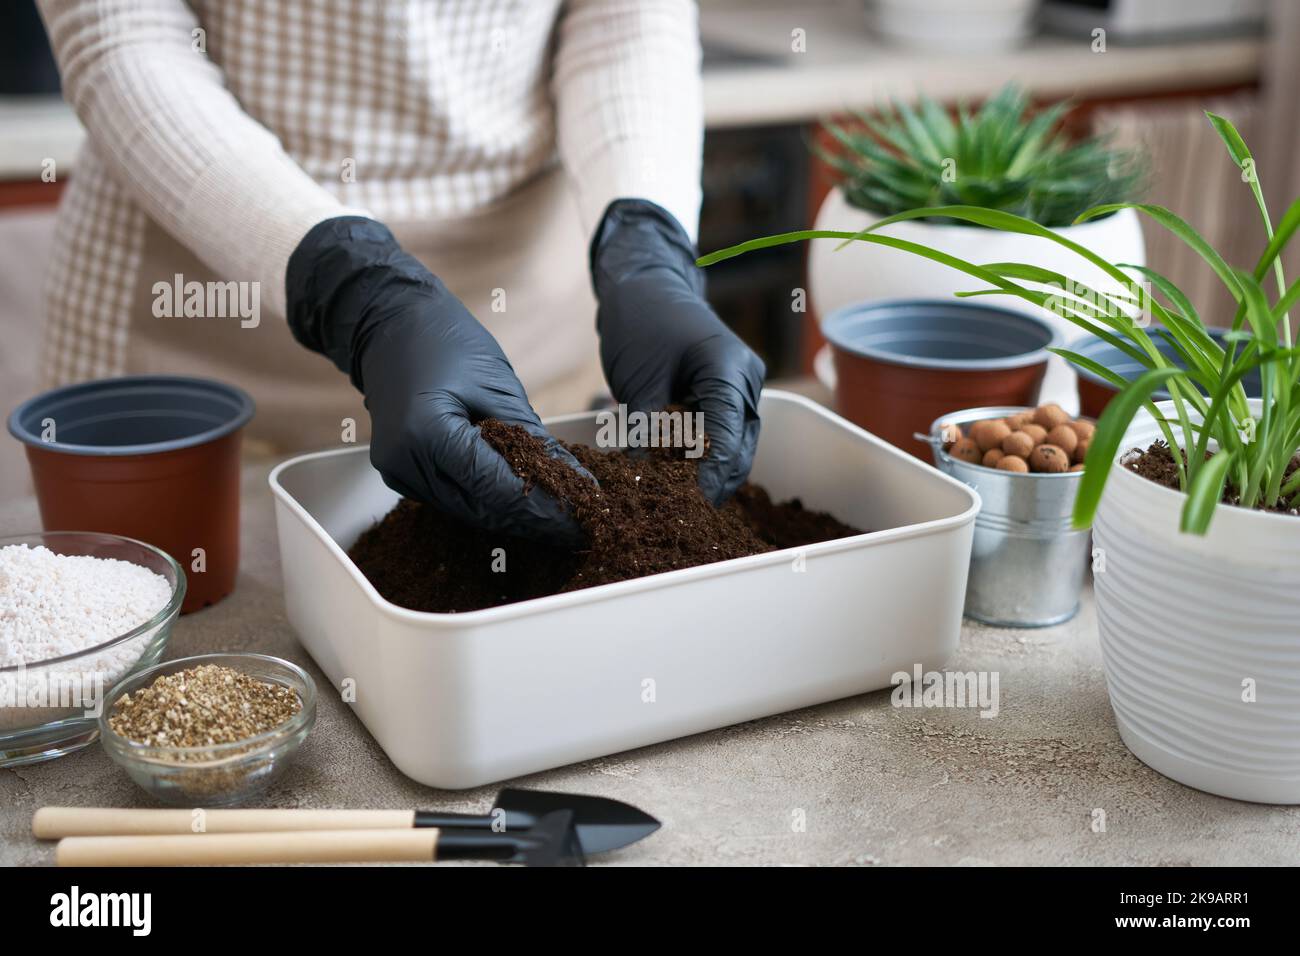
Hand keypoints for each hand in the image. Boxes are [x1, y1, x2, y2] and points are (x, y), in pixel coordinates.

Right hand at [286, 216, 587, 544]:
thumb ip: (532, 440)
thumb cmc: (445, 341)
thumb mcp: (498, 385)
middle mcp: (405, 462)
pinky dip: (486, 501)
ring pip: (466, 510)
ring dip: (511, 516)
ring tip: (557, 518)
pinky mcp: (399, 472)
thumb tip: (573, 481)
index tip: (581, 515)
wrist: (390, 324)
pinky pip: (450, 498)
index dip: (542, 506)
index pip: (495, 487)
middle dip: (532, 519)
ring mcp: (397, 471)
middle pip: (480, 508)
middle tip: (577, 524)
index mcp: (426, 434)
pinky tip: (520, 501)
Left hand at [590, 200, 764, 503]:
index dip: (710, 478)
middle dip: (713, 484)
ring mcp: (737, 387)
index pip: (727, 439)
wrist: (643, 283)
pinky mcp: (722, 393)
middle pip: (738, 449)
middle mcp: (744, 382)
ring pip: (731, 445)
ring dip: (706, 473)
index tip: (689, 509)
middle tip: (684, 518)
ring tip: (679, 505)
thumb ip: (643, 433)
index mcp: (730, 372)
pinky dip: (699, 455)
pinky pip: (717, 432)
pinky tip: (676, 478)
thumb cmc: (641, 320)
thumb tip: (636, 483)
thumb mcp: (637, 381)